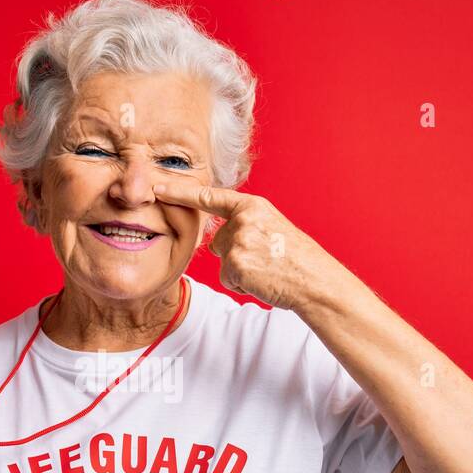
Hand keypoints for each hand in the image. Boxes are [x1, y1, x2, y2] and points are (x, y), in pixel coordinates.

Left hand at [153, 181, 337, 310]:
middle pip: (218, 240)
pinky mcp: (236, 264)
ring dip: (240, 271)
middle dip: (235, 254)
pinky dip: (242, 284)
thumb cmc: (296, 259)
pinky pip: (228, 279)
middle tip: (265, 260)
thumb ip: (245, 224)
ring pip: (224, 261)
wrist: (315, 280)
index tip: (157, 187)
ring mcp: (239, 241)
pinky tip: (263, 280)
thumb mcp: (273, 228)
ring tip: (267, 270)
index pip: (210, 197)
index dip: (181, 192)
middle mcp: (244, 220)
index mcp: (253, 206)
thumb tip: (218, 239)